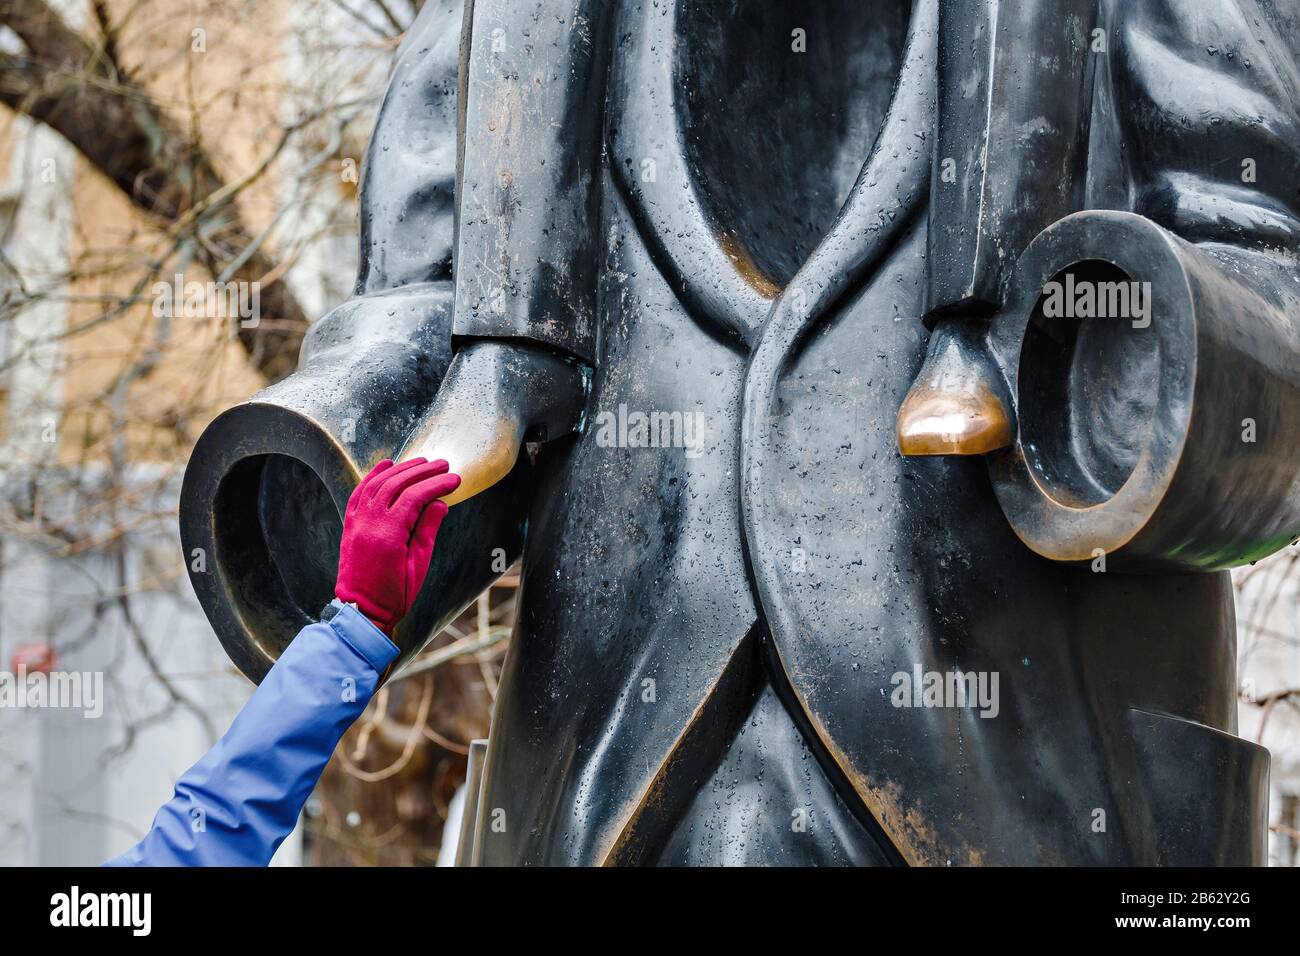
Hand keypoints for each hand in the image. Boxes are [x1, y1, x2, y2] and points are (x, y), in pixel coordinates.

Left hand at [335, 458, 460, 634]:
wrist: (360, 612)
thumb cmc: (392, 596)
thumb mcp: (418, 566)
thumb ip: (427, 531)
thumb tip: (439, 504)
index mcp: (388, 535)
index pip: (415, 497)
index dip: (437, 484)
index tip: (454, 479)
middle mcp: (369, 523)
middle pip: (396, 484)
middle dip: (422, 471)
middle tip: (442, 464)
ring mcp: (356, 522)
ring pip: (377, 484)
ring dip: (400, 469)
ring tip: (421, 462)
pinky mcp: (350, 525)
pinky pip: (359, 493)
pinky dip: (373, 476)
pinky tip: (386, 466)